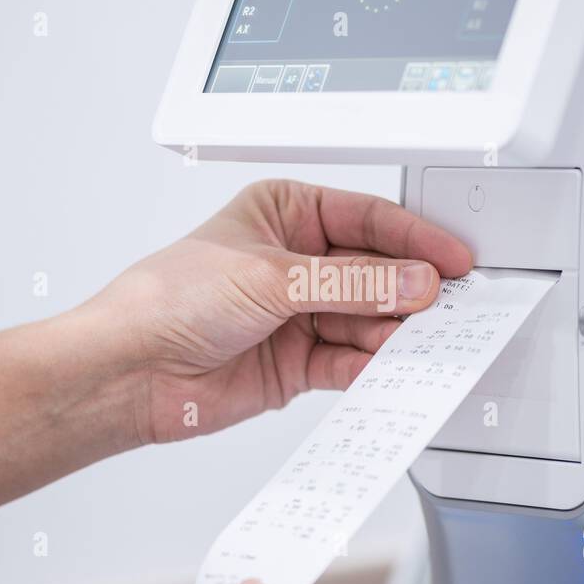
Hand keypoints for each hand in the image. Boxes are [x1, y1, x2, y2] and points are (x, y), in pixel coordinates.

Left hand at [80, 179, 472, 443]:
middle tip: (449, 305)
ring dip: (395, 332)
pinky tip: (392, 366)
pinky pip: (351, 360)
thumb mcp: (271, 276)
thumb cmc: (170, 299)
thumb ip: (350, 283)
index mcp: (286, 213)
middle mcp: (297, 262)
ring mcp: (300, 314)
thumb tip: (413, 282)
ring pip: (369, 319)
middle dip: (409, 290)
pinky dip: (374, 365)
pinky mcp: (299, 362)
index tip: (453, 260)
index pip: (368, 218)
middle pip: (376, 271)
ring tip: (423, 340)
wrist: (130, 370)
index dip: (415, 239)